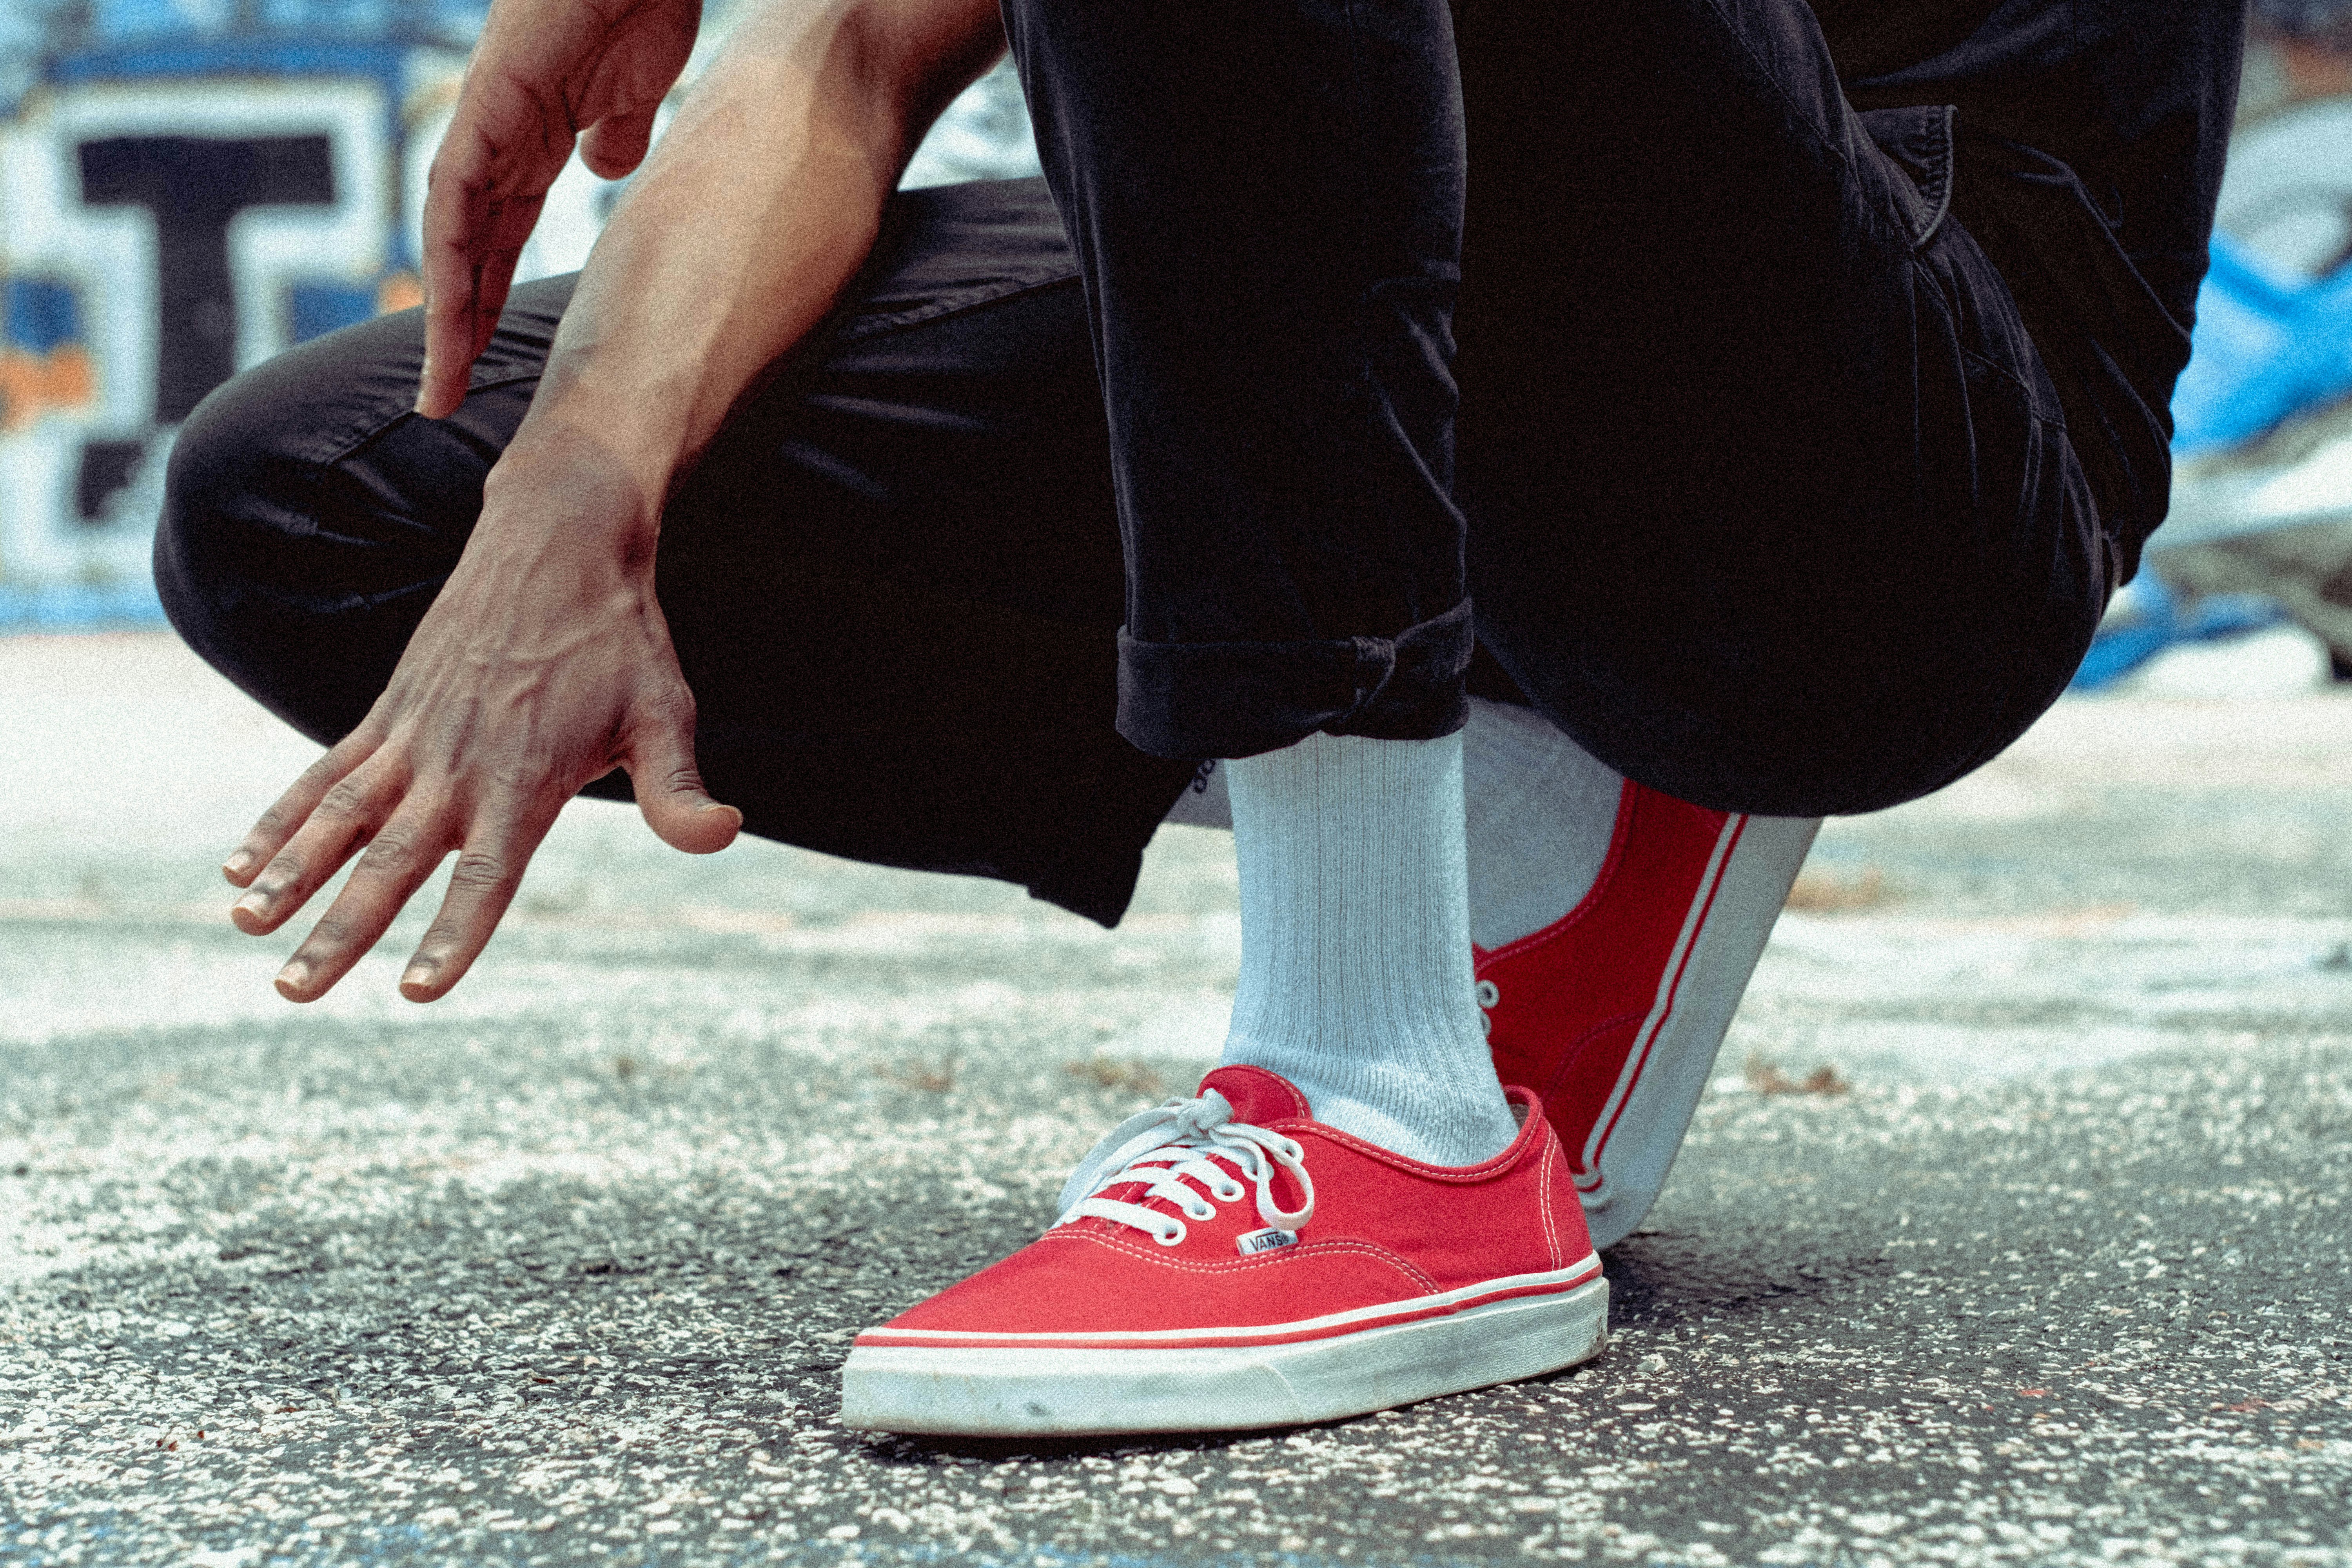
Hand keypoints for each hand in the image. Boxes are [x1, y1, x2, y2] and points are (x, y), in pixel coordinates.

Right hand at [221, 428, 740, 1001]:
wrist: (560, 545)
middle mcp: (457, 767)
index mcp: (525, 781)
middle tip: (294, 991)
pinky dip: (281, 819)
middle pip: (392, 864)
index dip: (454, 935)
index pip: (485, 877)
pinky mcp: (389, 713)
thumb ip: (677, 791)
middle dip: (341, 932)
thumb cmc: (621, 644)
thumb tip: (720, 834)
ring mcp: (413, 739)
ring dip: (292, 877)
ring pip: (338, 819)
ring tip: (245, 928)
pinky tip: (241, 866)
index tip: (418, 991)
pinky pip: (324, 774)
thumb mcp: (665, 716)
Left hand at [416, 0, 702, 417]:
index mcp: (533, 145)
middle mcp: (499, 143)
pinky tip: (447, 308)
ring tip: (441, 379)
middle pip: (465, 253)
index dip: (485, 301)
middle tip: (442, 398)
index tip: (480, 363)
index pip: (499, 240)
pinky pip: (456, 195)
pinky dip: (449, 255)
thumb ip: (615, 135)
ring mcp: (487, 126)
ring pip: (450, 238)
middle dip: (453, 329)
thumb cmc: (639, 1)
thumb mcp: (633, 91)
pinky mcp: (488, 107)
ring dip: (444, 313)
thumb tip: (607, 172)